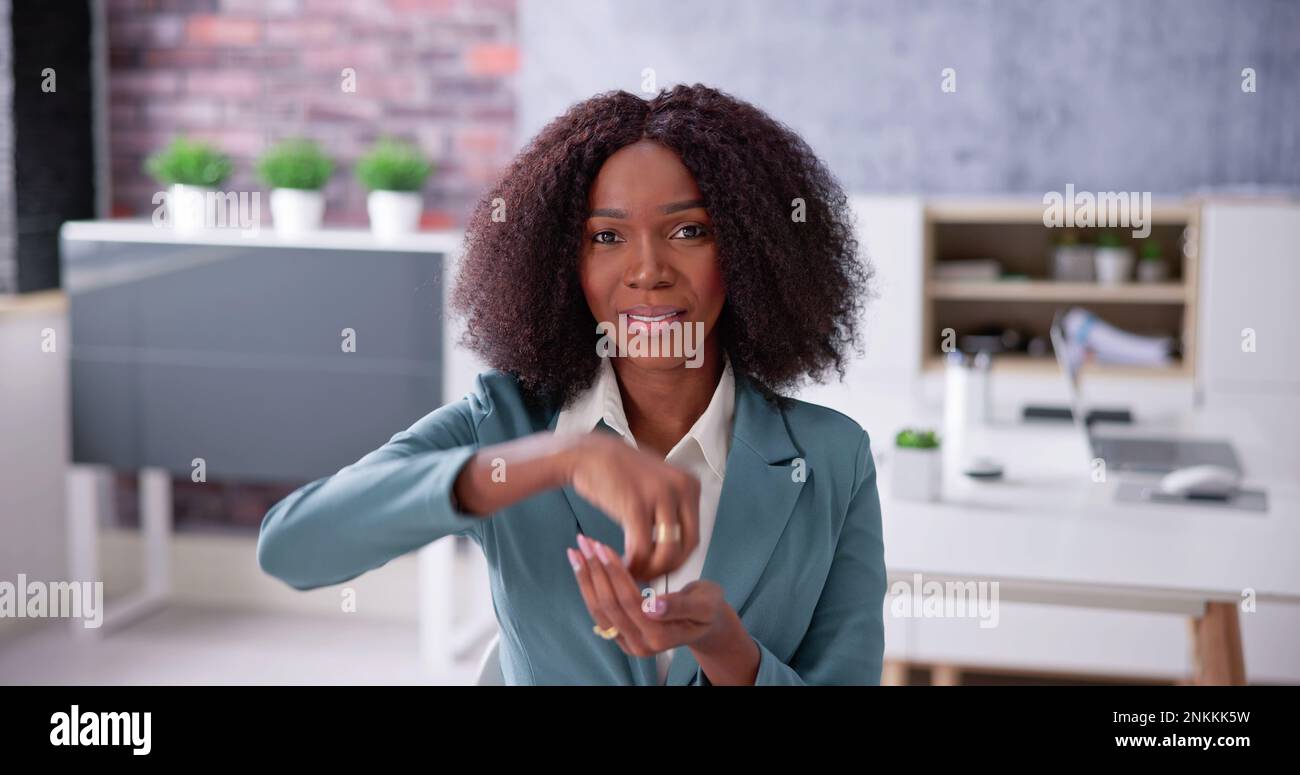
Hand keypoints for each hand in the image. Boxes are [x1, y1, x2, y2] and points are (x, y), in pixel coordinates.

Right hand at [563, 432, 699, 580]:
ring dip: (650, 570)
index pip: (694, 535)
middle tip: (647, 576)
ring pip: (667, 553)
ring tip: (632, 571)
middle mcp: (682, 488)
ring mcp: (661, 496)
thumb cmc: (619, 473)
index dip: (677, 559)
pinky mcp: (636, 506)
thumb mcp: (658, 483)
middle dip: (666, 569)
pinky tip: (621, 564)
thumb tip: (680, 546)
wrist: (586, 454)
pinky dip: (633, 564)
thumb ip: (672, 509)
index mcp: (690, 484)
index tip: (658, 569)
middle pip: (686, 547)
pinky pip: (642, 549)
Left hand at [567, 533, 727, 658]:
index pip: (629, 601)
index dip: (614, 573)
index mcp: (660, 637)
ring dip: (585, 579)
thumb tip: (653, 606)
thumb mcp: (705, 603)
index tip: (602, 547)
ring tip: (577, 551)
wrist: (706, 623)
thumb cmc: (707, 607)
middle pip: (609, 605)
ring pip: (599, 609)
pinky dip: (589, 587)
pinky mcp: (621, 636)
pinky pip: (599, 611)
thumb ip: (680, 606)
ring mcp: (629, 643)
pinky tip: (582, 566)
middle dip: (594, 571)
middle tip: (585, 542)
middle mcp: (640, 645)